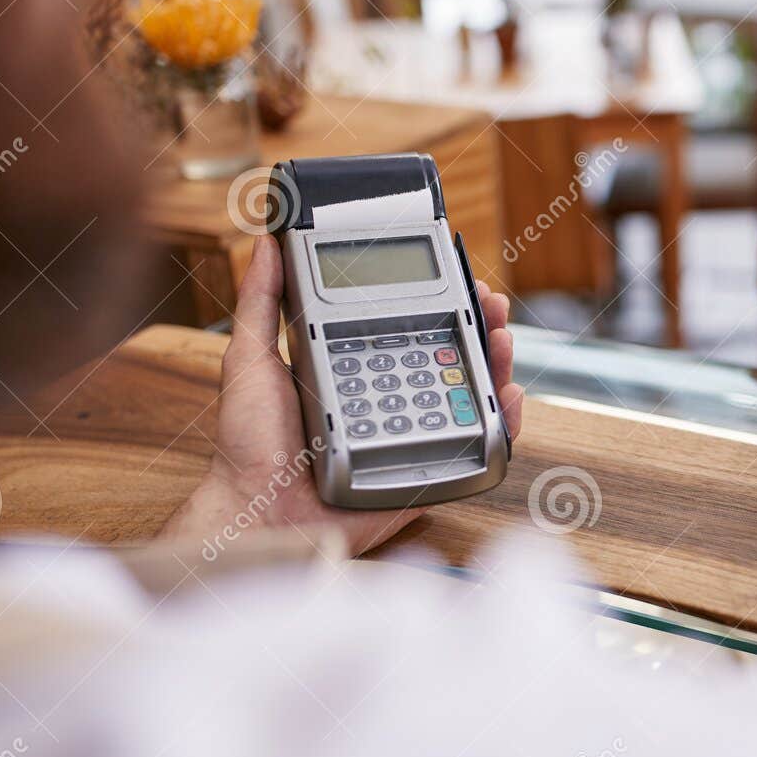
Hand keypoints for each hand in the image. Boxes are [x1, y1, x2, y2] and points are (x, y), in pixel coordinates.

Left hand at [160, 235, 525, 557]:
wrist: (258, 511)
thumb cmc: (249, 446)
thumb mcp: (249, 359)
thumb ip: (260, 302)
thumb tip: (264, 244)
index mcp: (355, 368)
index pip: (410, 327)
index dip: (441, 302)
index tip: (460, 278)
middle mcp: (388, 399)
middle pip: (449, 356)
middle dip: (479, 327)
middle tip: (492, 306)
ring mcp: (410, 435)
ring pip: (468, 396)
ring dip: (495, 366)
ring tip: (502, 341)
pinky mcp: (425, 474)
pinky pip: (472, 450)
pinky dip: (500, 426)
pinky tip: (506, 399)